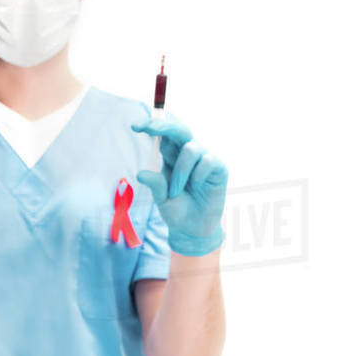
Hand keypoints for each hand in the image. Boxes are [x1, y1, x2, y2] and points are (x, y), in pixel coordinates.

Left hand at [130, 114, 227, 256]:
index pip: (163, 136)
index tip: (135, 126)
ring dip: (180, 171)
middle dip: (164, 126)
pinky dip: (197, 175)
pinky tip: (197, 186)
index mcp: (171, 157)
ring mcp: (204, 159)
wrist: (193, 229)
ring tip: (174, 192)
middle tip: (149, 129)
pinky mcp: (218, 168)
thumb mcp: (161, 199)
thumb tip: (141, 174)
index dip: (152, 126)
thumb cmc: (176, 210)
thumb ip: (155, 185)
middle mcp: (187, 154)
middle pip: (179, 130)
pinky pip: (207, 161)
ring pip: (191, 148)